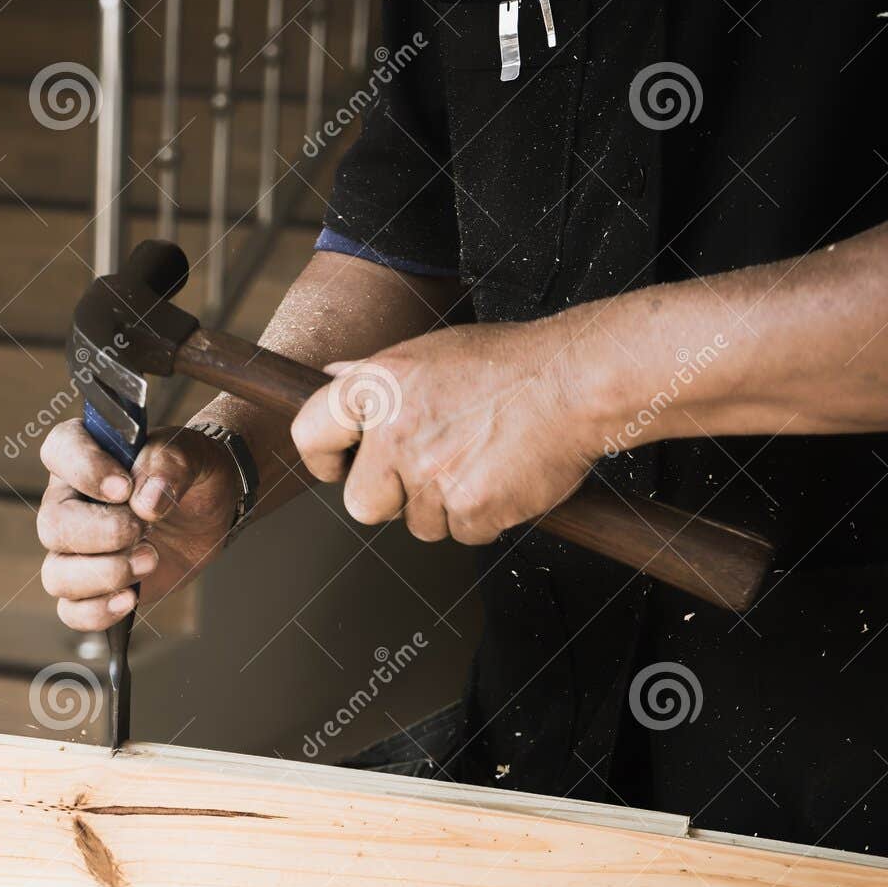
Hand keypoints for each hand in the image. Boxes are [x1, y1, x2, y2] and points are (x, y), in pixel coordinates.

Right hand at [37, 419, 239, 630]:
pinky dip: (98, 610)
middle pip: (53, 525)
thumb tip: (147, 500)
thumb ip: (171, 465)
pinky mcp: (92, 586)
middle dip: (103, 534)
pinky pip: (71, 610)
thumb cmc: (190, 474)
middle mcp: (69, 501)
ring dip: (104, 575)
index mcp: (86, 453)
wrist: (207, 511)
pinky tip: (130, 597)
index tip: (125, 489)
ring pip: (56, 574)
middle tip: (143, 531)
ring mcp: (75, 548)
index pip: (60, 451)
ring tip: (149, 560)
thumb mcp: (193, 454)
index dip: (86, 471)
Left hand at [291, 322, 604, 543]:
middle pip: (362, 503)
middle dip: (393, 497)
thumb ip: (374, 375)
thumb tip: (330, 377)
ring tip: (480, 460)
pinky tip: (502, 477)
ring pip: (418, 523)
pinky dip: (483, 516)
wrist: (577, 381)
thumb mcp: (429, 353)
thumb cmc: (509, 364)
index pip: (310, 436)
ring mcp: (432, 474)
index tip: (344, 465)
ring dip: (445, 505)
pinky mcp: (469, 508)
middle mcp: (396, 431)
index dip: (327, 459)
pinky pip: (461, 533)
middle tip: (432, 468)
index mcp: (377, 386)